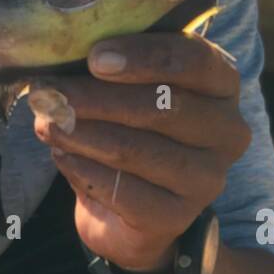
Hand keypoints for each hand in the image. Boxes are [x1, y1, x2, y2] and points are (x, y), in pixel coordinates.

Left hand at [27, 31, 250, 273]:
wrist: (129, 208)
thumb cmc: (131, 128)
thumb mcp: (127, 88)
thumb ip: (110, 68)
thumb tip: (62, 58)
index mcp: (221, 84)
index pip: (195, 60)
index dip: (144, 56)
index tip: (94, 58)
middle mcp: (227, 130)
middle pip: (161, 106)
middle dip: (96, 98)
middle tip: (49, 94)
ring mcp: (207, 178)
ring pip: (137, 149)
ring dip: (82, 134)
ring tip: (46, 124)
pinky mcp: (178, 216)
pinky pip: (124, 191)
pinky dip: (84, 169)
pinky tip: (62, 155)